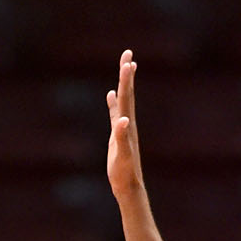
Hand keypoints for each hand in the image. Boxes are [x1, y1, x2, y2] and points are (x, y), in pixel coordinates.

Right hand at [107, 48, 142, 200]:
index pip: (127, 96)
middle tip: (128, 53)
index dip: (126, 78)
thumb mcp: (123, 156)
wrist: (129, 187)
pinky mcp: (118, 136)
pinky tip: (111, 95)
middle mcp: (127, 123)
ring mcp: (123, 128)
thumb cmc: (125, 173)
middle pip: (128, 93)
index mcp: (127, 124)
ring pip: (123, 101)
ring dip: (124, 84)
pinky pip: (115, 113)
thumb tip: (123, 120)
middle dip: (127, 73)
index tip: (128, 59)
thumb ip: (122, 138)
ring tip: (126, 67)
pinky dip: (114, 103)